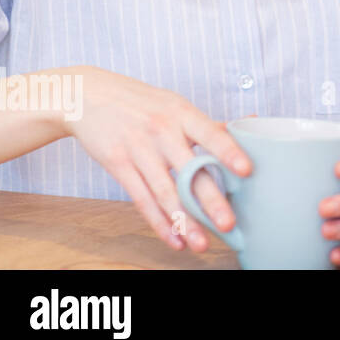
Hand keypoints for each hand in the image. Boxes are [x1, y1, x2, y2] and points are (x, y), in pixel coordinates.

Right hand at [60, 65, 252, 254]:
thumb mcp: (176, 105)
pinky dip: (159, 222)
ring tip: (202, 244)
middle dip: (209, 200)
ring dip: (184, 221)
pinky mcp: (118, 165)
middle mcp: (162, 131)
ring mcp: (139, 150)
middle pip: (189, 170)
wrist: (88, 95)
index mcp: (183, 113)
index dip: (229, 151)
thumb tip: (252, 121)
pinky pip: (141, 199)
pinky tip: (174, 238)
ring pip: (165, 191)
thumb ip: (210, 123)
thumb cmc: (143, 102)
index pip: (211, 133)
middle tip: (228, 224)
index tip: (247, 170)